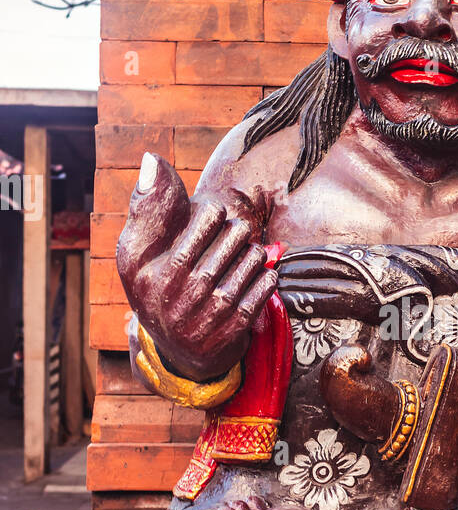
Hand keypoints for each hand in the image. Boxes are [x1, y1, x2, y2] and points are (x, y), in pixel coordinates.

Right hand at [117, 153, 275, 380]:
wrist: (176, 349)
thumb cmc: (157, 283)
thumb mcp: (139, 250)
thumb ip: (149, 205)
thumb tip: (152, 160)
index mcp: (148, 272)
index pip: (198, 226)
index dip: (212, 215)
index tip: (213, 214)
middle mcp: (174, 298)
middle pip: (227, 245)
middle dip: (237, 232)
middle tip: (237, 231)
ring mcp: (203, 318)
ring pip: (247, 268)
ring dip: (252, 254)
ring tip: (246, 252)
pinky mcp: (228, 333)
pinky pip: (260, 294)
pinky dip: (265, 279)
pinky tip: (260, 272)